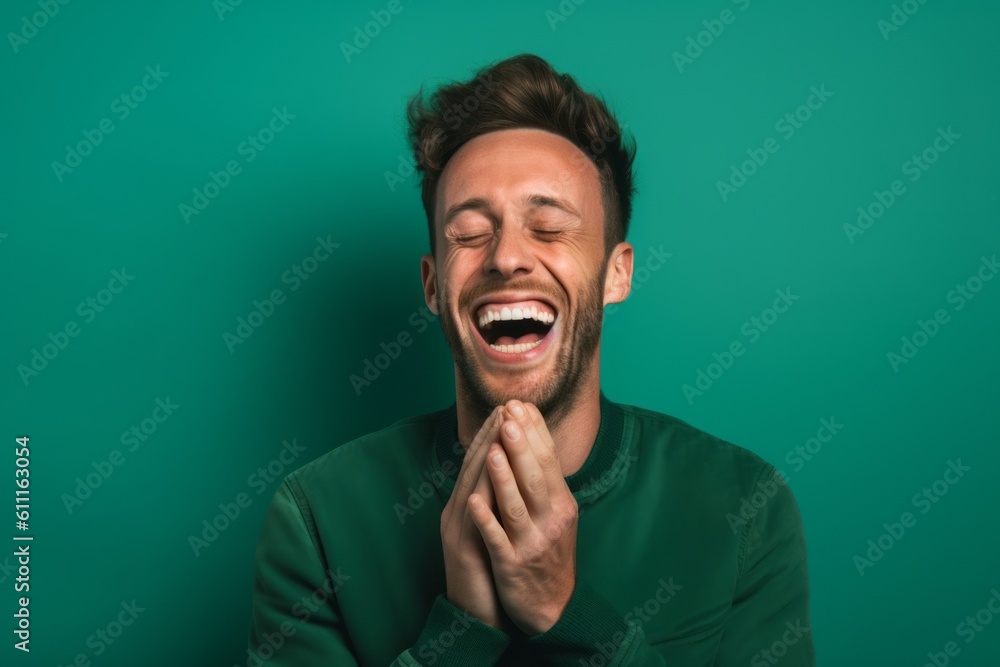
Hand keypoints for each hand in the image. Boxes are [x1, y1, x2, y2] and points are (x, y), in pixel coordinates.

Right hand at [440, 406, 511, 630]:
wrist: (474, 611)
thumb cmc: (488, 566)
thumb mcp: (493, 524)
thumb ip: (498, 495)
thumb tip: (512, 464)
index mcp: (468, 503)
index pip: (481, 461)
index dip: (493, 433)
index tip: (509, 407)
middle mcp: (458, 510)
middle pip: (474, 466)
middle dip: (489, 435)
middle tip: (503, 406)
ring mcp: (457, 530)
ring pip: (470, 487)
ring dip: (483, 458)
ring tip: (496, 431)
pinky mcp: (461, 552)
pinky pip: (471, 524)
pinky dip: (476, 505)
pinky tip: (480, 488)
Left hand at [469, 400, 578, 634]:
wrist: (553, 606)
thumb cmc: (549, 549)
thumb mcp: (556, 512)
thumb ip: (544, 478)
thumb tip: (532, 433)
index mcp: (561, 503)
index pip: (548, 461)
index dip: (534, 432)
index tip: (519, 404)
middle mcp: (550, 520)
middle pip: (535, 477)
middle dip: (521, 445)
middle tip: (509, 415)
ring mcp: (531, 543)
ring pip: (517, 506)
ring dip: (504, 477)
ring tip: (493, 450)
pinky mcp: (512, 565)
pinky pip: (497, 540)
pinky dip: (486, 520)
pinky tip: (473, 501)